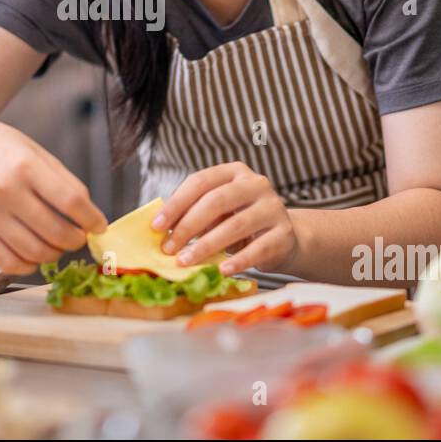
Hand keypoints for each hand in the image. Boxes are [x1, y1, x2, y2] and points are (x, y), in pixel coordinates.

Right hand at [0, 113, 106, 273]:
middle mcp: (4, 191)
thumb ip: (63, 182)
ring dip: (55, 254)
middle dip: (76, 240)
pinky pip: (8, 262)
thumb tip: (89, 217)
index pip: (71, 201)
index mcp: (25, 166)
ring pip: (34, 253)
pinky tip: (35, 255)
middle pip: (56, 232)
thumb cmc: (0, 148)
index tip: (99, 226)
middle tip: (79, 237)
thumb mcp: (35, 152)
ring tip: (58, 244)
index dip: (92, 219)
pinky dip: (29, 265)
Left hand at [154, 162, 299, 275]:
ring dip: (206, 246)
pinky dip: (237, 261)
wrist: (284, 238)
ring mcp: (273, 208)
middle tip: (168, 248)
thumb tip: (161, 230)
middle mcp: (256, 184)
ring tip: (186, 261)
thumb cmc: (241, 222)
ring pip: (235, 225)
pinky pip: (257, 249)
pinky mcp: (283, 234)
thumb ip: (195, 213)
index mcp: (235, 172)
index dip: (176, 204)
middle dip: (188, 226)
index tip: (156, 226)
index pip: (200, 181)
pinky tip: (220, 270)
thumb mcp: (219, 212)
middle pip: (216, 201)